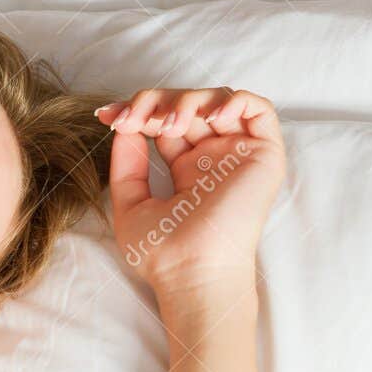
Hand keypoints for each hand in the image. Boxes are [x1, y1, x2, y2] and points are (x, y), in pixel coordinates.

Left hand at [96, 87, 284, 309]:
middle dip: (156, 101)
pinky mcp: (263, 156)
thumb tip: (125, 127)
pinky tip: (208, 119)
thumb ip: (127, 164)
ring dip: (188, 101)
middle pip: (189, 104)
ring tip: (168, 125)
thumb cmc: (162, 252)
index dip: (138, 109)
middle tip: (134, 118)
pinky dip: (233, 101)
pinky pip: (259, 110)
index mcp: (187, 168)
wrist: (191, 271)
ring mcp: (238, 155)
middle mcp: (214, 157)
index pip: (166, 121)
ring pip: (219, 100)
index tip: (108, 116)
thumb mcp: (130, 203)